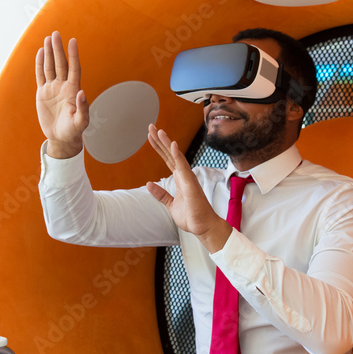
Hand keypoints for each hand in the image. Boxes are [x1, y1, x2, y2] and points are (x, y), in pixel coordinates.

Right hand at [35, 31, 88, 158]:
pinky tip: (40, 52)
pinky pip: (40, 75)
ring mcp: (53, 88)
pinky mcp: (43, 93)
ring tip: (48, 38)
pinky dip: (39, 64)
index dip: (73, 55)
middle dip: (58, 49)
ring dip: (49, 53)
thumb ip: (83, 109)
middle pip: (60, 63)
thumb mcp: (81, 122)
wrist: (61, 138)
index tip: (73, 41)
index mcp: (73, 90)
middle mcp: (63, 86)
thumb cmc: (73, 131)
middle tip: (56, 34)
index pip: (74, 68)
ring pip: (50, 66)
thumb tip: (82, 93)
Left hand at [145, 124, 232, 252]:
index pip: (167, 158)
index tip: (151, 136)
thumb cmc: (192, 216)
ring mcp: (188, 178)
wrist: (203, 227)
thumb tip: (149, 184)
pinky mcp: (191, 184)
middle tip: (151, 126)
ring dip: (168, 143)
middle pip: (170, 154)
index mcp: (180, 178)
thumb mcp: (170, 204)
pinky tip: (173, 145)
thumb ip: (161, 194)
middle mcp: (184, 175)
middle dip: (160, 140)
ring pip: (176, 157)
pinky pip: (183, 167)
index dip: (159, 147)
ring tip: (159, 131)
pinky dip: (178, 155)